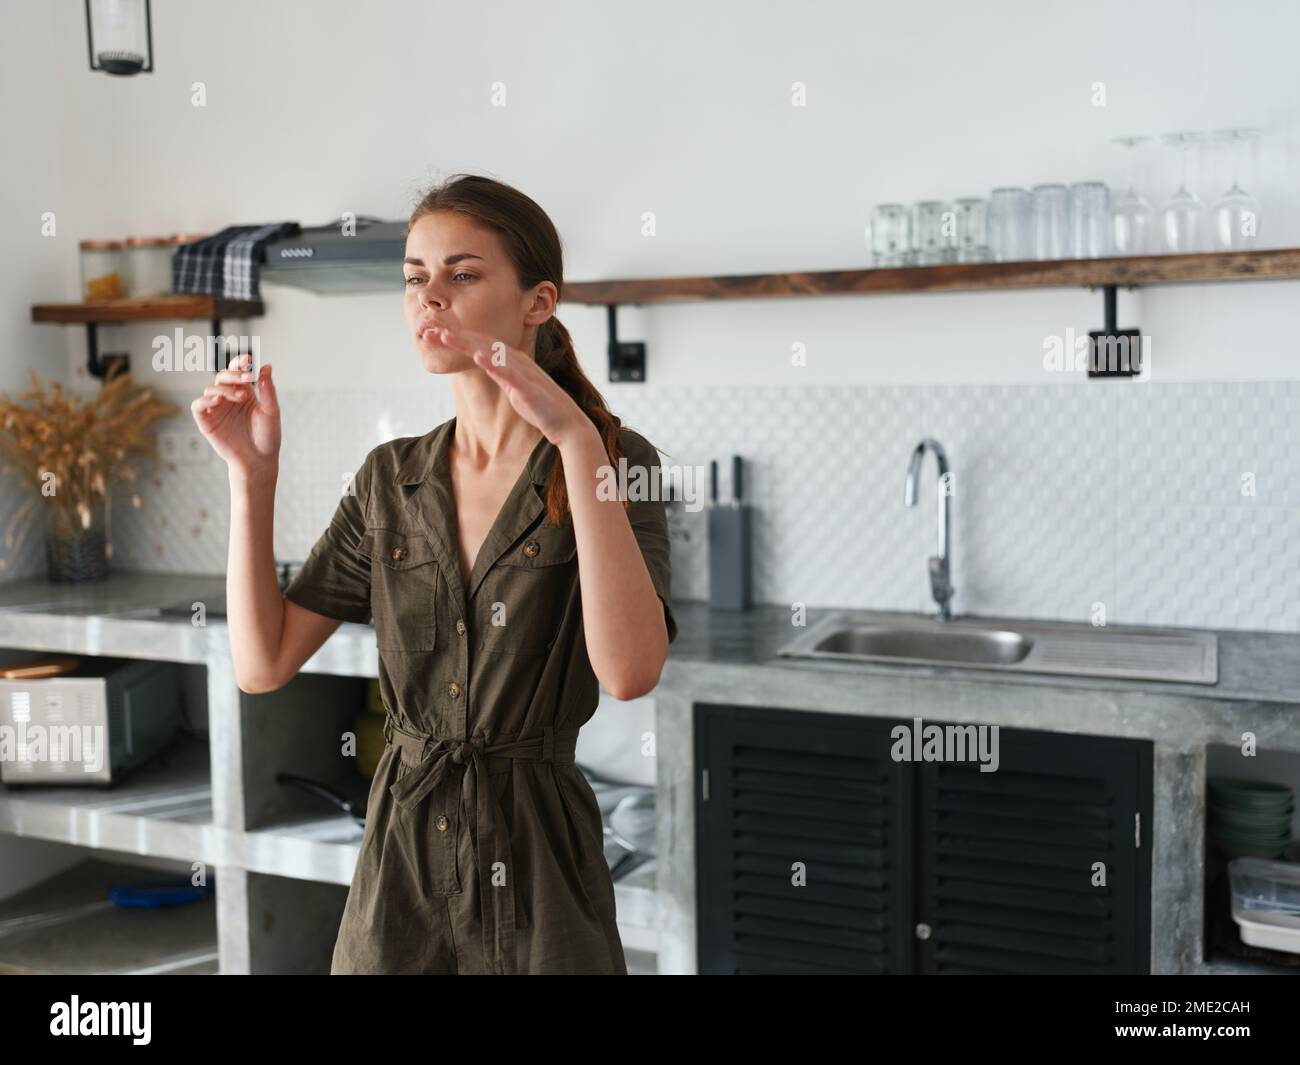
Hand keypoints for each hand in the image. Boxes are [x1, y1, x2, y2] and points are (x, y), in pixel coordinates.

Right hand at [191, 351, 280, 479]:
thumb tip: (266, 366)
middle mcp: (228, 398)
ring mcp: (216, 408)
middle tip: (247, 378)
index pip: (238, 372)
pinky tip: (218, 399)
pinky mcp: (206, 421)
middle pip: (223, 376)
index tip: (248, 360)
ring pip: (211, 388)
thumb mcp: (271, 411)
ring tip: (240, 396)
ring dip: (224, 388)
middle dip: (234, 374)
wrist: (259, 460)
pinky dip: (205, 400)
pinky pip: (198, 405)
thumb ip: (268, 390)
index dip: (240, 363)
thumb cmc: (267, 436)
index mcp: (245, 392)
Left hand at [432, 326, 590, 447]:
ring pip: (491, 352)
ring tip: (445, 336)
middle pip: (480, 342)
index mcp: (510, 360)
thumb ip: (498, 374)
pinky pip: (509, 373)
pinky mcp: (528, 388)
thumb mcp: (513, 386)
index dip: (455, 337)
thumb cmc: (540, 407)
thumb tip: (483, 364)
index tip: (432, 334)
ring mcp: (522, 373)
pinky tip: (478, 356)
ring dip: (467, 343)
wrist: (567, 424)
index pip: (478, 343)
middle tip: (427, 330)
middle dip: (453, 335)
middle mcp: (515, 361)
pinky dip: (493, 363)